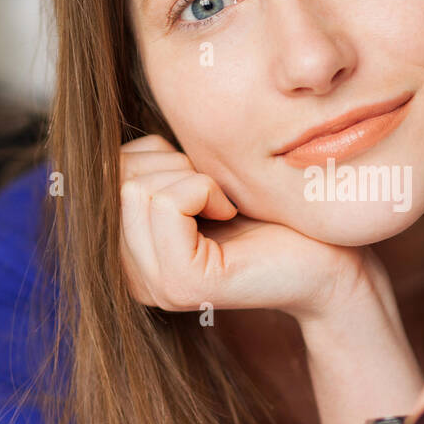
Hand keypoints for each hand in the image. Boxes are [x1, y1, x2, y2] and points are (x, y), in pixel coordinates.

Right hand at [118, 135, 379, 323]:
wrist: (326, 256)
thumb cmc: (264, 212)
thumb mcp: (191, 182)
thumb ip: (143, 169)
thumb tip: (97, 138)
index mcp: (125, 253)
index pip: (102, 173)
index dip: (155, 158)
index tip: (200, 184)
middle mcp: (130, 276)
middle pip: (115, 179)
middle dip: (172, 164)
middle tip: (215, 194)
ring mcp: (154, 285)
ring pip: (137, 189)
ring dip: (192, 177)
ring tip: (223, 205)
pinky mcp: (184, 284)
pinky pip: (169, 203)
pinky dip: (206, 191)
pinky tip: (230, 214)